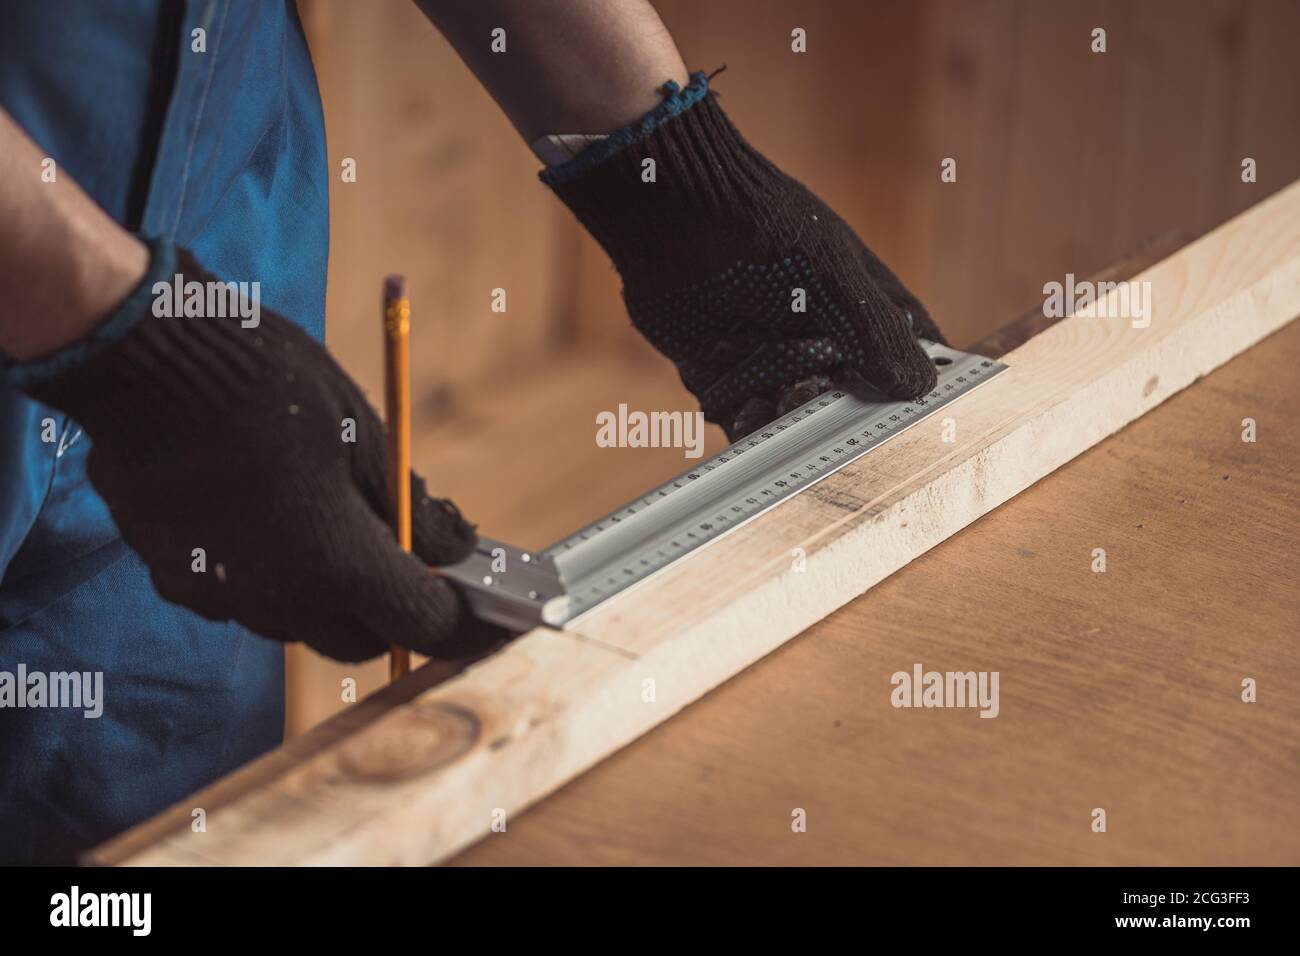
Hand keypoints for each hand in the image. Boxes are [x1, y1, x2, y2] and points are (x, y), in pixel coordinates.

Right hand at [13, 244, 502, 662]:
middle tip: (408, 565)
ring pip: (296, 623)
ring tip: (329, 527)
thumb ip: (413, 507)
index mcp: (336, 563)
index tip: (487, 619)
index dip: (464, 625)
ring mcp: (218, 595)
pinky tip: (264, 519)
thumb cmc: (271, 385)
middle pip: (358, 638)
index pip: (422, 624)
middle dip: (391, 612)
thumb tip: (458, 546)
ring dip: (326, 595)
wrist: (147, 359)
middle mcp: (277, 598)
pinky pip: (240, 599)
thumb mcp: (367, 435)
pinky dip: (268, 577)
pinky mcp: (173, 579)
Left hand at [543, 73, 945, 440]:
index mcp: (867, 307)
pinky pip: (745, 420)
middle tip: (815, 394)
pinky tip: (746, 412)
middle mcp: (824, 341)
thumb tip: (921, 386)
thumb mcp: (833, 276)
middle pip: (847, 403)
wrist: (670, 214)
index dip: (908, 392)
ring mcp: (774, 362)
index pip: (907, 360)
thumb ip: (877, 332)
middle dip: (834, 410)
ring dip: (788, 419)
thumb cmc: (762, 226)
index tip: (904, 418)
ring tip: (776, 400)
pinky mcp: (726, 378)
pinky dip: (748, 423)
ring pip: (794, 417)